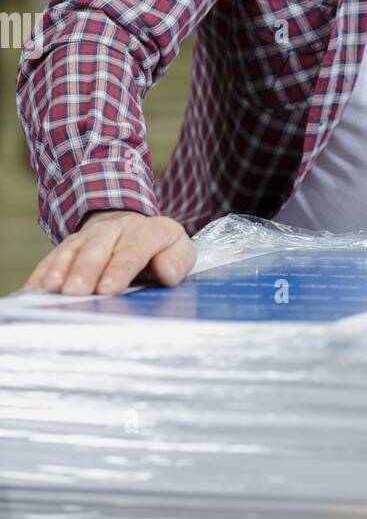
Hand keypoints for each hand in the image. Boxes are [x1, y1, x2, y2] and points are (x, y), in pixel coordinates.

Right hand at [24, 210, 195, 295]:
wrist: (133, 226)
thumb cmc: (160, 248)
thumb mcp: (180, 249)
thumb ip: (177, 261)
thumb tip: (166, 273)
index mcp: (146, 231)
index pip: (133, 248)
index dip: (119, 268)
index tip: (108, 288)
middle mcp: (114, 229)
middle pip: (97, 249)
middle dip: (86, 271)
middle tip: (77, 292)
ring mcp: (88, 236)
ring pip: (72, 251)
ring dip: (61, 270)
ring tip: (52, 289)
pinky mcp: (70, 246)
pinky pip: (54, 258)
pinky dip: (43, 273)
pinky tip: (35, 289)